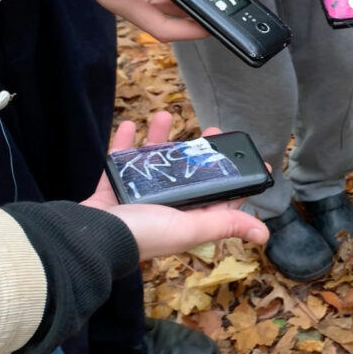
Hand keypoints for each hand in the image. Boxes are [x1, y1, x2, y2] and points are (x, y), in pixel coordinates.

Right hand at [81, 112, 268, 259]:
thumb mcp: (190, 227)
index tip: (249, 155)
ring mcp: (136, 198)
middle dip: (199, 151)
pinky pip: (120, 162)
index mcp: (187, 218)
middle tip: (210, 129)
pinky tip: (132, 125)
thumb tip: (264, 234)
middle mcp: (165, 208)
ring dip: (160, 137)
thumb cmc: (142, 234)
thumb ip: (224, 224)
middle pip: (189, 174)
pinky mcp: (111, 190)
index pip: (220, 197)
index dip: (236, 178)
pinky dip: (124, 143)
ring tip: (165, 114)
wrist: (88, 239)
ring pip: (155, 163)